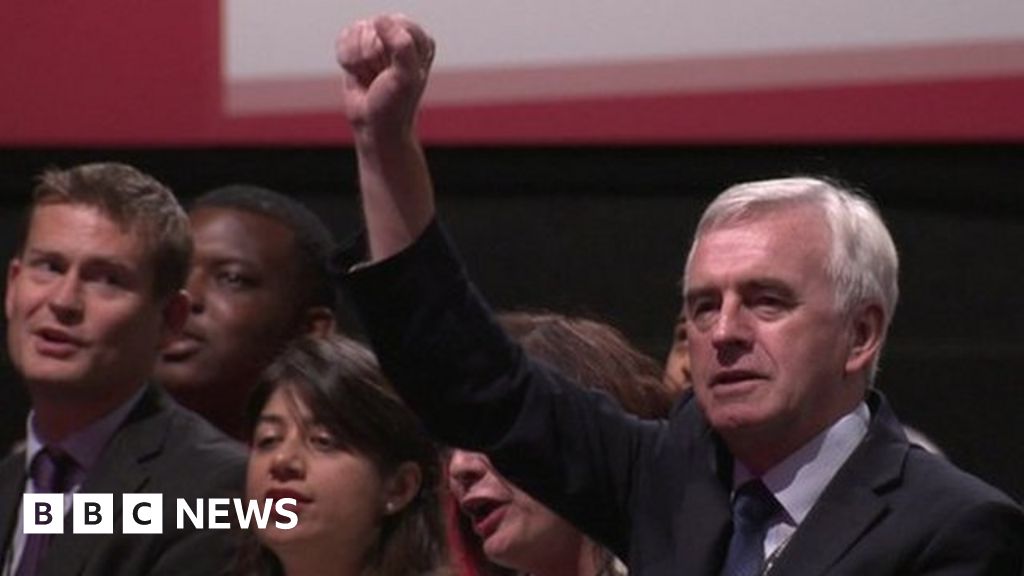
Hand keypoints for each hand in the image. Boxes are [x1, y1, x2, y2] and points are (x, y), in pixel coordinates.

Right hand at [336, 14, 434, 140]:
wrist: (375, 127)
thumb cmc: (395, 106)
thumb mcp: (406, 78)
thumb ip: (401, 46)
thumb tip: (381, 20)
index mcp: (419, 40)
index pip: (395, 24)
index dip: (388, 50)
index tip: (394, 72)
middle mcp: (399, 36)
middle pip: (371, 29)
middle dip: (371, 58)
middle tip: (381, 78)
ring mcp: (377, 40)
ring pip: (355, 34)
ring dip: (358, 62)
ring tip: (371, 77)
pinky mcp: (357, 46)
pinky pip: (343, 40)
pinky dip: (347, 61)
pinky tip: (359, 74)